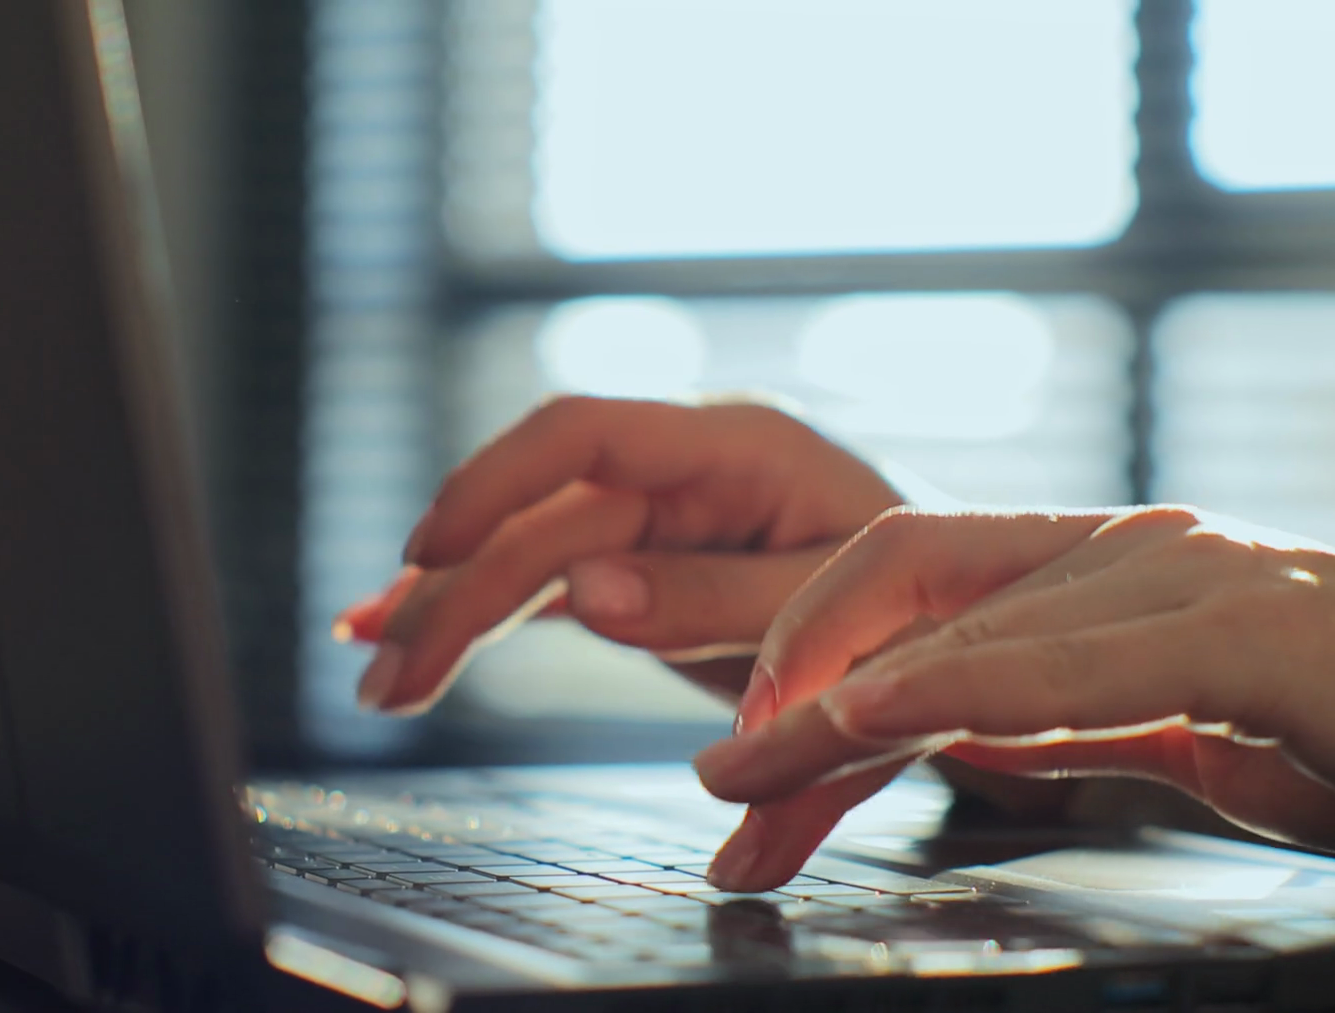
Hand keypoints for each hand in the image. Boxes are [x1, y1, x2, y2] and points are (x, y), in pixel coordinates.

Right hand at [335, 396, 902, 714]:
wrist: (953, 624)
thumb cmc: (916, 603)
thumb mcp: (835, 605)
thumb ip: (715, 596)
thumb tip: (582, 590)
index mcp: (733, 448)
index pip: (584, 436)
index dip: (495, 485)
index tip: (430, 551)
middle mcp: (680, 470)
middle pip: (537, 512)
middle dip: (453, 590)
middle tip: (390, 677)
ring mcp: (656, 516)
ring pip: (524, 550)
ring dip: (447, 613)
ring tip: (381, 681)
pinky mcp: (642, 565)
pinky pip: (542, 581)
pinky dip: (477, 616)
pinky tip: (407, 640)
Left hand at [693, 506, 1334, 890]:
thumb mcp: (1172, 733)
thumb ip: (1062, 715)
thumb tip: (951, 733)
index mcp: (1099, 572)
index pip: (910, 594)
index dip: (807, 659)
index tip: (743, 756)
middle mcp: (1127, 552)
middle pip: (907, 595)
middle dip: (790, 685)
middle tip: (716, 780)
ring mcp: (1191, 578)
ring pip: (971, 625)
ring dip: (843, 700)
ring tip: (752, 763)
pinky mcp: (1263, 630)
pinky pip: (1089, 657)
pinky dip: (974, 686)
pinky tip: (889, 716)